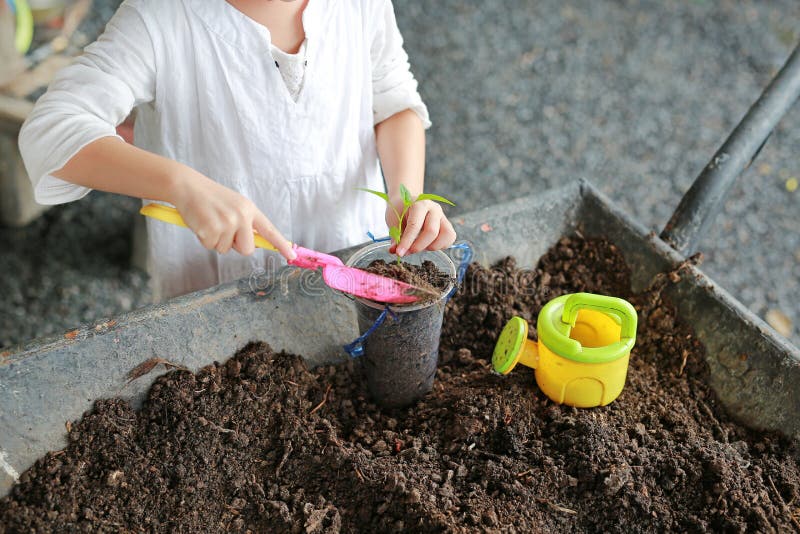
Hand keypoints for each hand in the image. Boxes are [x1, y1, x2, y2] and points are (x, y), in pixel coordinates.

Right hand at [168, 166, 294, 259]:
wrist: (188, 187)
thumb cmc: (211, 199)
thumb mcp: (235, 206)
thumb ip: (246, 223)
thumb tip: (253, 244)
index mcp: (250, 209)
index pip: (269, 230)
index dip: (281, 245)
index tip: (292, 256)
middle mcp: (241, 216)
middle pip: (247, 249)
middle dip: (235, 246)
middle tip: (222, 229)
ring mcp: (226, 223)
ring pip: (225, 249)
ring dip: (216, 240)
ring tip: (209, 222)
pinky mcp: (211, 230)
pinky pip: (210, 247)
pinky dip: (204, 239)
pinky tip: (201, 223)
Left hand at [386, 198, 456, 256]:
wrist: (407, 200)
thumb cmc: (400, 210)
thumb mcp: (393, 220)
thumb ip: (395, 236)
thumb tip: (394, 251)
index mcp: (420, 204)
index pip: (415, 225)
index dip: (407, 242)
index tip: (399, 253)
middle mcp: (434, 209)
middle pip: (432, 231)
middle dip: (419, 246)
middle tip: (407, 252)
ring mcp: (442, 216)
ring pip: (446, 235)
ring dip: (432, 246)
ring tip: (419, 246)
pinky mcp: (447, 224)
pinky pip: (450, 238)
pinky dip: (440, 246)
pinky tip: (427, 245)